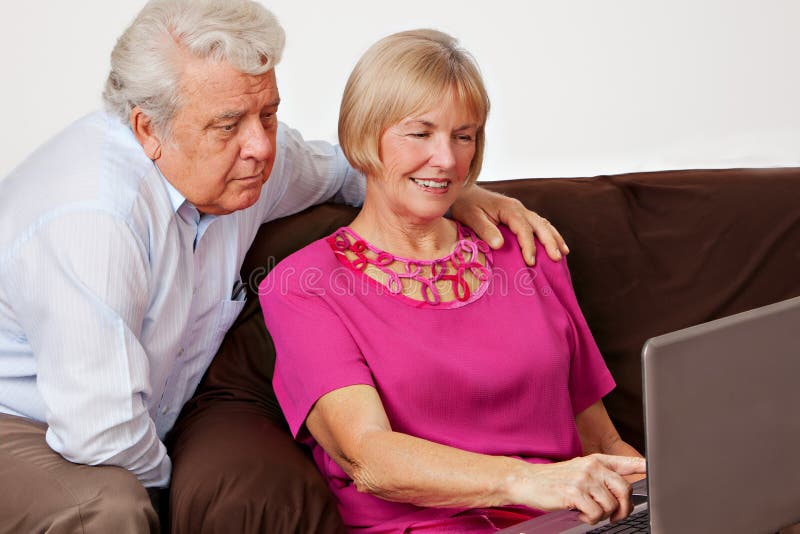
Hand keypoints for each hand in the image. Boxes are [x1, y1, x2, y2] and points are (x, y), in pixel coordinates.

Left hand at [450, 185, 568, 265]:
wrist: (463, 192)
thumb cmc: (465, 204)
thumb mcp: (470, 216)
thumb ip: (485, 230)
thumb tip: (500, 245)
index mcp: (508, 208)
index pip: (524, 229)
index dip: (528, 246)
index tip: (530, 262)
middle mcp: (518, 208)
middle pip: (540, 225)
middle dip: (550, 241)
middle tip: (557, 257)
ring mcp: (520, 211)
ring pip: (542, 223)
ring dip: (554, 237)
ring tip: (563, 252)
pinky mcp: (518, 215)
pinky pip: (538, 224)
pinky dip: (548, 234)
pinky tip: (554, 244)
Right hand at [513, 454, 645, 524]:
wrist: (527, 481)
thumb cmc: (554, 480)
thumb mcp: (578, 470)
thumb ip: (599, 476)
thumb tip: (620, 491)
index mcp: (595, 460)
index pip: (625, 462)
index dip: (642, 466)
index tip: (654, 467)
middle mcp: (592, 467)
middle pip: (625, 489)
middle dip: (623, 508)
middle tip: (614, 515)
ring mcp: (583, 479)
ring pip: (610, 505)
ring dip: (601, 515)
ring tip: (587, 511)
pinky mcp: (575, 492)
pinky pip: (596, 513)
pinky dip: (589, 519)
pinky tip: (580, 513)